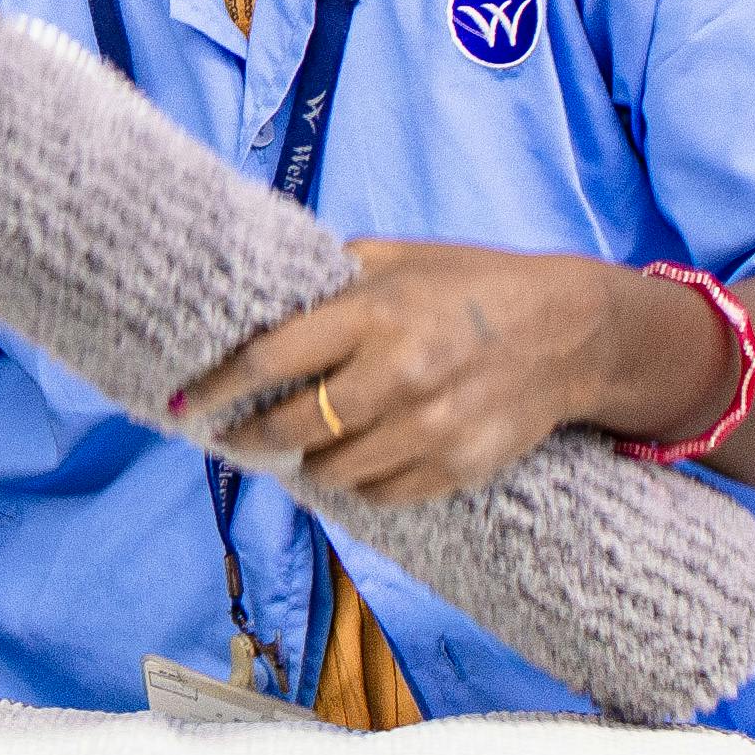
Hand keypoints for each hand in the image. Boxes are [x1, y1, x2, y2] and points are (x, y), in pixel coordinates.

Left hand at [176, 244, 717, 508]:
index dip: (216, 387)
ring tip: (291, 450)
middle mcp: (399, 374)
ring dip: (302, 464)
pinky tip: (347, 464)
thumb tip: (258, 299)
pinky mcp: (457, 468)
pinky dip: (354, 484)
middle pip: (292, 426)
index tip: (184, 402)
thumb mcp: (401, 259)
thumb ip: (333, 278)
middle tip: (228, 437)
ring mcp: (430, 428)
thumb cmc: (472, 286)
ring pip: (331, 471)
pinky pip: (379, 495)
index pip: (270, 360)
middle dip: (247, 437)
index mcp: (376, 313)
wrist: (571, 332)